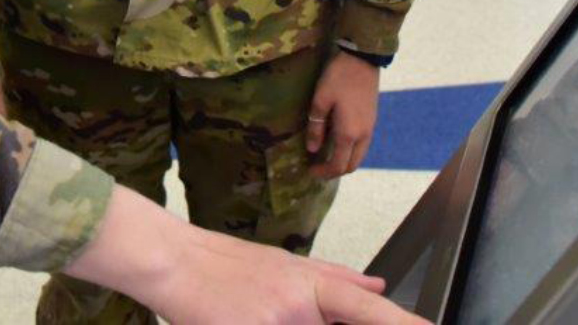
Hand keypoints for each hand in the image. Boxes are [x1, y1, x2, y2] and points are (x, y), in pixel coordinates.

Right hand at [67, 187, 422, 324]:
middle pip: (342, 321)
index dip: (402, 322)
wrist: (175, 259)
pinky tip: (248, 316)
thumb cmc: (225, 266)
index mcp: (313, 284)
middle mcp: (301, 302)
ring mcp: (278, 319)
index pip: (369, 309)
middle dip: (340, 321)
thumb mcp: (285, 265)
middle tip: (339, 317)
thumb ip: (334, 278)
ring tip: (257, 311)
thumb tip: (379, 285)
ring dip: (288, 323)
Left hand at [306, 50, 381, 178]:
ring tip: (326, 155)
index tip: (310, 171)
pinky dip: (350, 150)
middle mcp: (363, 135)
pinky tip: (337, 140)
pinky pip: (362, 145)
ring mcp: (370, 128)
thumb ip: (316, 127)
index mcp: (349, 133)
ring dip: (344, 160)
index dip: (323, 173)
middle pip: (351, 165)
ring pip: (359, 156)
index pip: (337, 165)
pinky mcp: (372, 120)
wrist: (363, 60)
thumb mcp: (321, 100)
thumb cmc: (338, 78)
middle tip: (318, 167)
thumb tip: (313, 149)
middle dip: (334, 171)